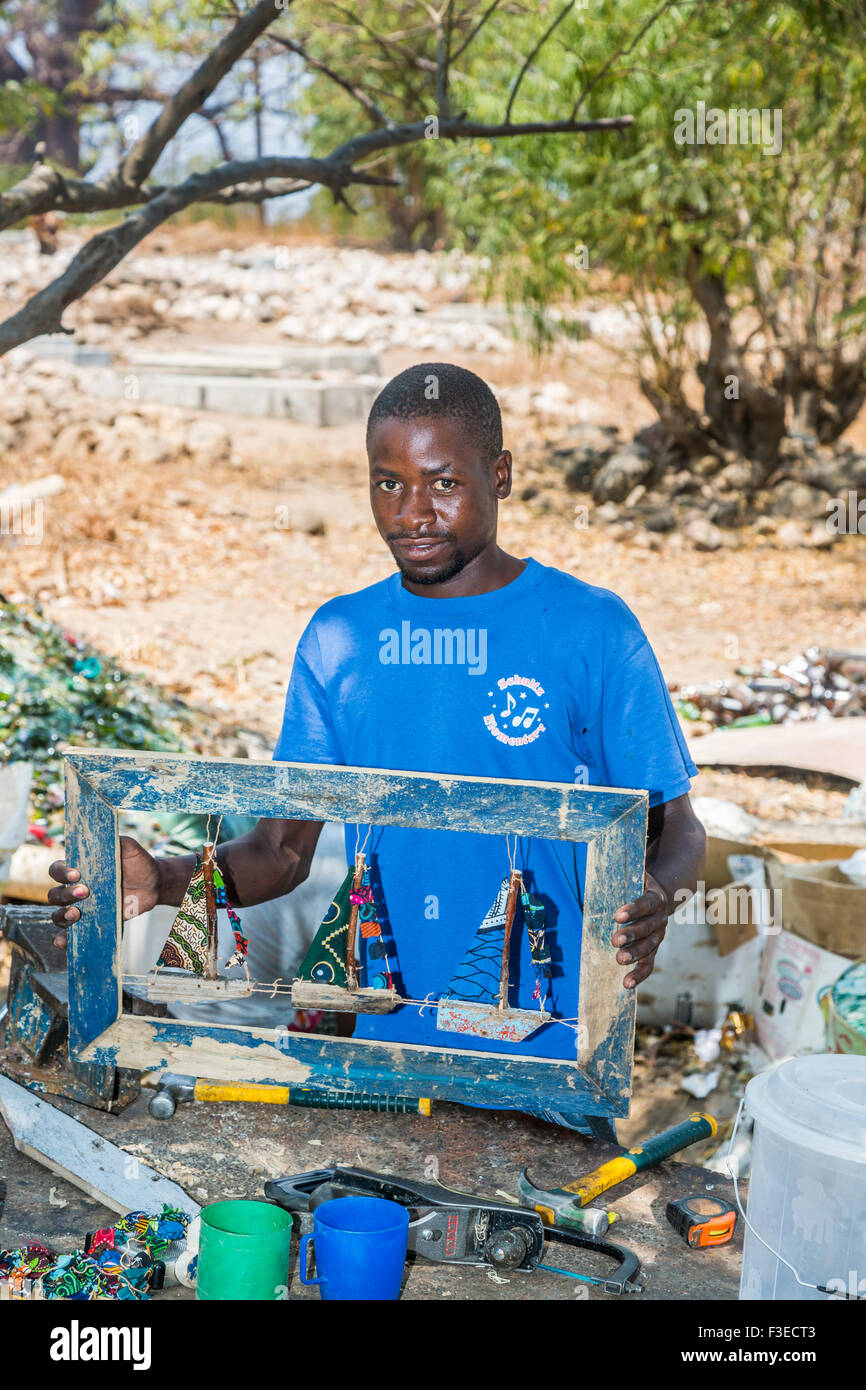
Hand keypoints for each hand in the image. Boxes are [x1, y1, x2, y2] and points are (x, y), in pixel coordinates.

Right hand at [47, 836, 160, 949]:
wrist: (154, 884)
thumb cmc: (138, 862)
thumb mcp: (129, 847)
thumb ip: (116, 840)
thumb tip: (104, 835)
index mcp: (79, 869)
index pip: (57, 870)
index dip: (61, 872)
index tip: (77, 873)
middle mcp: (76, 889)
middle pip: (55, 895)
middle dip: (65, 894)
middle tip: (85, 892)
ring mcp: (82, 908)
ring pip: (58, 915)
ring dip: (62, 916)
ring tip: (77, 914)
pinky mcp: (91, 923)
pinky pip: (71, 934)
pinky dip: (63, 939)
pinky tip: (62, 941)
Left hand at [612, 869, 669, 988]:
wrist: (662, 894)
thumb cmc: (638, 884)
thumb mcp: (634, 875)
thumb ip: (621, 876)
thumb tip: (594, 870)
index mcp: (656, 898)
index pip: (645, 904)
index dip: (633, 909)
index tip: (617, 915)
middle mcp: (661, 918)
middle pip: (647, 928)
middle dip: (631, 935)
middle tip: (615, 941)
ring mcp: (659, 935)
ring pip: (649, 947)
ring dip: (634, 955)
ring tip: (619, 961)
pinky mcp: (654, 948)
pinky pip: (649, 963)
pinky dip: (639, 974)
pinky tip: (627, 984)